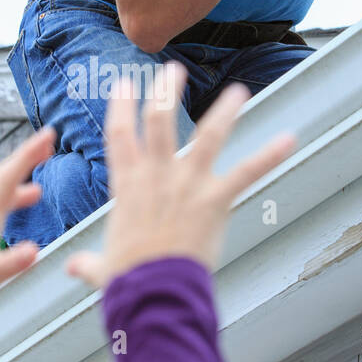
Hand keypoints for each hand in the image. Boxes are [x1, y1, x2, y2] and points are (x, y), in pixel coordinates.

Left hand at [0, 126, 55, 308]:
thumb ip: (8, 264)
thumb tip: (35, 249)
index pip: (7, 179)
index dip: (27, 155)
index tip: (46, 134)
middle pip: (3, 176)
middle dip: (26, 157)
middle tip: (49, 143)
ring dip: (20, 176)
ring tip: (42, 171)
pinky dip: (12, 195)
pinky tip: (20, 204)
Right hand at [66, 63, 295, 289]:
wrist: (153, 291)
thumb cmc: (127, 280)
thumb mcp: (102, 267)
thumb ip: (89, 263)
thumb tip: (72, 268)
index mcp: (127, 186)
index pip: (119, 135)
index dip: (121, 106)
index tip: (124, 84)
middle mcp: (156, 176)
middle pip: (159, 121)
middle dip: (165, 91)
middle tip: (173, 70)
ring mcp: (187, 184)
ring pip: (208, 136)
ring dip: (224, 111)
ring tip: (237, 92)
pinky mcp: (215, 199)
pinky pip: (247, 172)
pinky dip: (269, 155)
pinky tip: (289, 138)